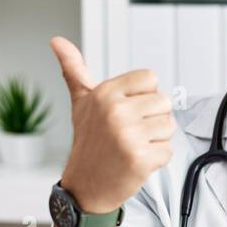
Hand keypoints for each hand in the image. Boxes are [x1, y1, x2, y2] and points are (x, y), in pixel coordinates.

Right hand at [51, 36, 174, 214]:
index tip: (127, 111)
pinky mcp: (141, 158)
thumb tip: (56, 40)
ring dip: (156, 140)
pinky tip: (136, 162)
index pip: (151, 79)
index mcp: (105, 93)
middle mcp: (116, 111)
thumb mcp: (80, 102)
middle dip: (152, 119)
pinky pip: (168, 150)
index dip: (144, 96)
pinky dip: (157, 159)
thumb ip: (74, 69)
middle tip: (129, 134)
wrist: (86, 186)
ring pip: (169, 126)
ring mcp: (128, 135)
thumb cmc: (88, 142)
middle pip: (164, 102)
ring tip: (133, 147)